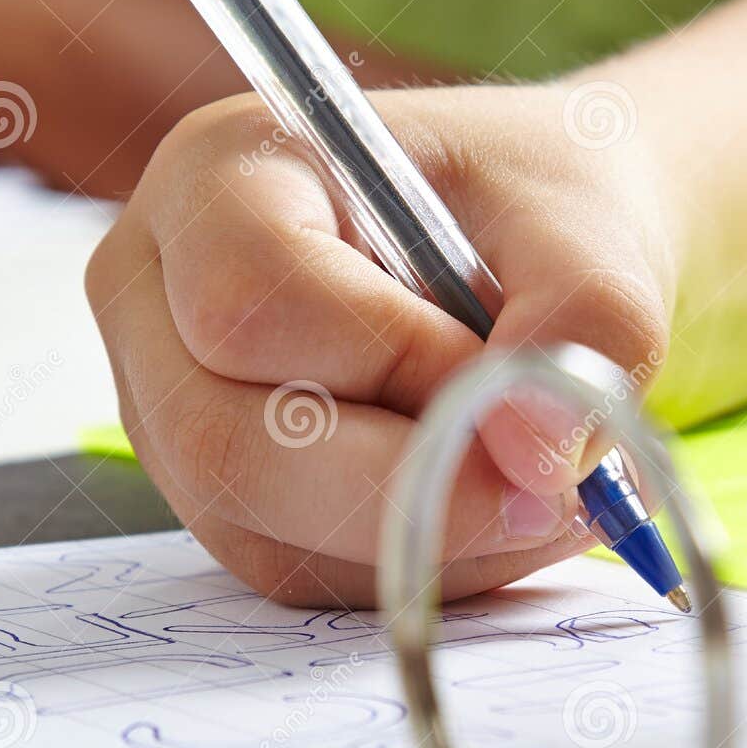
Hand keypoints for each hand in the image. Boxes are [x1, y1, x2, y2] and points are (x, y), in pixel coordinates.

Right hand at [85, 81, 676, 605]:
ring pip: (262, 530)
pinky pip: (298, 572)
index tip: (515, 380)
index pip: (251, 302)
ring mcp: (170, 407)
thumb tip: (530, 457)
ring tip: (545, 485)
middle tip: (549, 488)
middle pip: (223, 438)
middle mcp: (156, 295)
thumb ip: (585, 321)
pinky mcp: (219, 496)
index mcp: (219, 175)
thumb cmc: (534, 205)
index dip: (392, 366)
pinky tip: (494, 505)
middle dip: (403, 488)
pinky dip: (416, 564)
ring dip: (426, 538)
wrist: (533, 244)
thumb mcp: (590, 225)